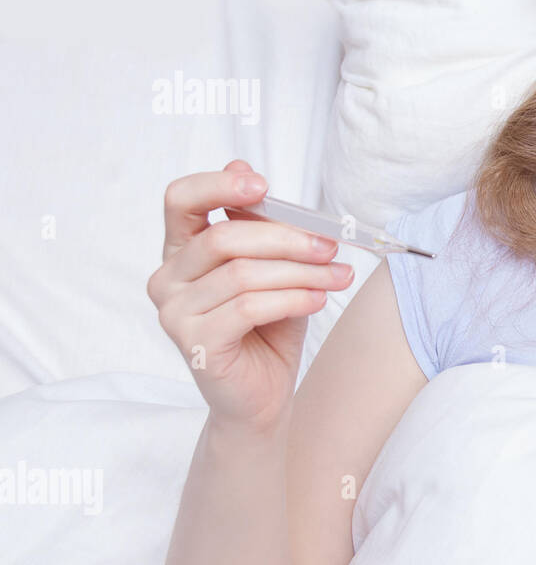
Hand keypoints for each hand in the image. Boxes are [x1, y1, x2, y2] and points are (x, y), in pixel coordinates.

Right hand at [146, 159, 354, 430]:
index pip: (180, 200)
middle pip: (224, 238)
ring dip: (301, 271)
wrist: (262, 397)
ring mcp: (173, 313)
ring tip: (338, 277)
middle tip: (331, 246)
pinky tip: (318, 300)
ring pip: (242, 274)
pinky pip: (247, 308)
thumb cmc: (268, 328)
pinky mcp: (194, 343)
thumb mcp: (273, 268)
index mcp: (182, 250)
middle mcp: (167, 278)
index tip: (263, 185)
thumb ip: (260, 226)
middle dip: (287, 238)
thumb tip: (243, 168)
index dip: (217, 185)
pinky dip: (291, 298)